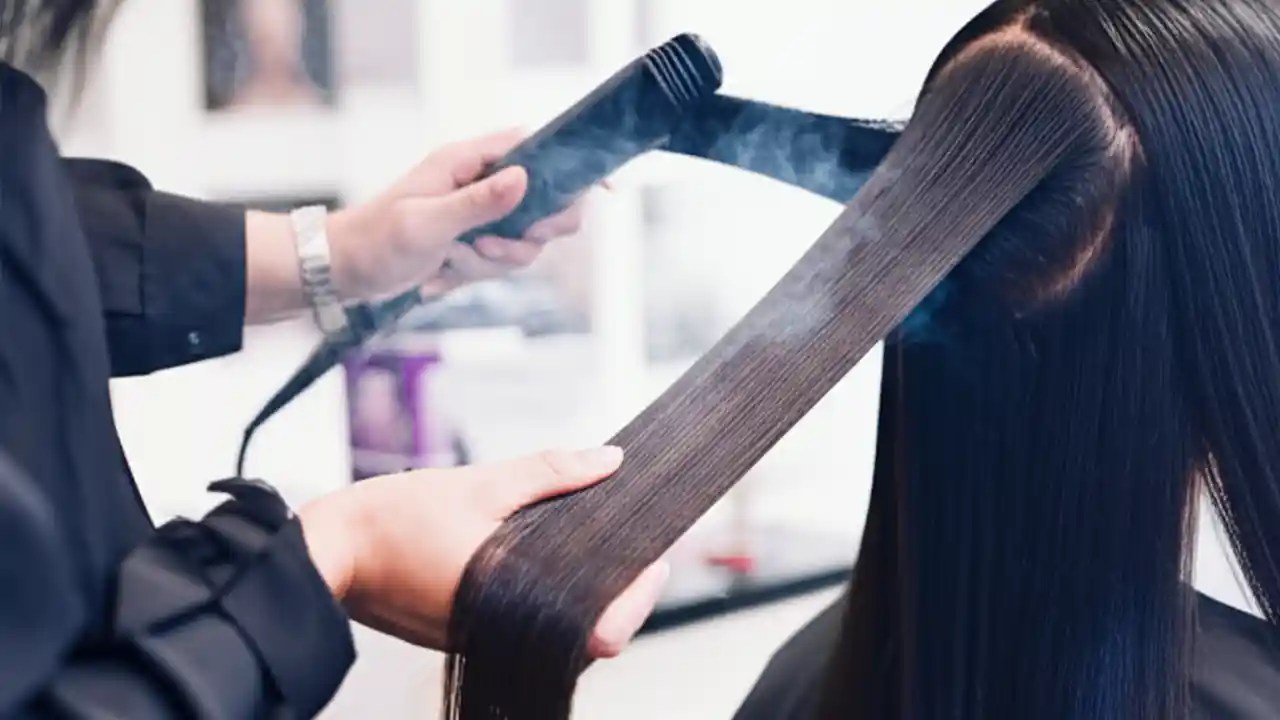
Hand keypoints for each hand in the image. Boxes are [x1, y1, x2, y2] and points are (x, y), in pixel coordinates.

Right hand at [299, 447, 667, 657]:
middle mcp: (500, 635)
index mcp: (512, 607)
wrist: (324, 552)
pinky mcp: (461, 634)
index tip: (656, 563)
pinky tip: (547, 555)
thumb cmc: (390, 525)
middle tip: (636, 551)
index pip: (603, 632)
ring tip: (599, 545)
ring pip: (552, 626)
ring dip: (580, 591)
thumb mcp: (481, 485)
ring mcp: (480, 639)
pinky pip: (521, 618)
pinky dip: (543, 592)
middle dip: (615, 594)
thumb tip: (607, 460)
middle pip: (584, 632)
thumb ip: (550, 473)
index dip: (639, 600)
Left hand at [327, 128, 585, 301]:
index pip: (535, 147)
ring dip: (495, 261)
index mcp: (469, 161)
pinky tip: (441, 276)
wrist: (346, 271)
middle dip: (529, 233)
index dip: (571, 164)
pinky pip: (505, 260)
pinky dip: (478, 274)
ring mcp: (482, 213)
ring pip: (528, 239)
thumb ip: (478, 202)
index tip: (602, 188)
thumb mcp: (426, 222)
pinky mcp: (478, 241)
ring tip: (451, 262)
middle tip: (492, 247)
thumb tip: (524, 178)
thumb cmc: (376, 240)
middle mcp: (482, 182)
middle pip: (545, 200)